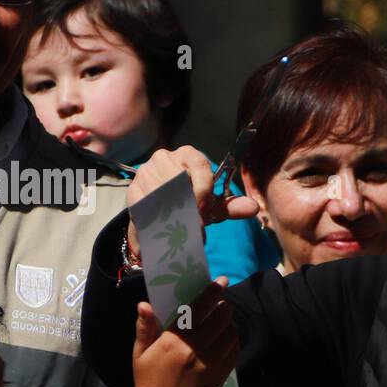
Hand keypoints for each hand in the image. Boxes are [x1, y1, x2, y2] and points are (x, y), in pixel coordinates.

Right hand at [124, 146, 259, 256]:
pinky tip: (164, 231)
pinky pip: (145, 206)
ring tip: (182, 231)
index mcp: (189, 155)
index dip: (204, 188)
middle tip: (196, 226)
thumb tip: (253, 208)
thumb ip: (232, 207)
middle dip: (189, 207)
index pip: (199, 164)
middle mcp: (165, 158)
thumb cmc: (193, 201)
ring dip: (172, 216)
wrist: (163, 208)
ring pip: (161, 194)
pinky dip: (156, 221)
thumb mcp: (214, 205)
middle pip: (179, 180)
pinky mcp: (133, 190)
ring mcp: (146, 172)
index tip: (206, 209)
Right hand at [130, 281, 238, 386]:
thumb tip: (144, 304)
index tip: (220, 282)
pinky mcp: (220, 377)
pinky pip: (234, 352)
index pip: (198, 309)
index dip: (212, 293)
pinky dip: (233, 341)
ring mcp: (211, 365)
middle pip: (220, 319)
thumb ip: (145, 328)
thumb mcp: (139, 354)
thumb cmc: (148, 382)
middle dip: (224, 306)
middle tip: (222, 302)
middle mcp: (196, 351)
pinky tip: (227, 338)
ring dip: (230, 323)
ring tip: (224, 319)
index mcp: (174, 342)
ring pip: (230, 334)